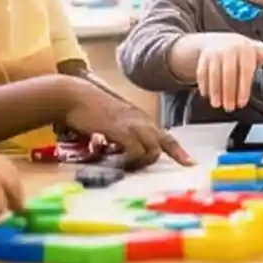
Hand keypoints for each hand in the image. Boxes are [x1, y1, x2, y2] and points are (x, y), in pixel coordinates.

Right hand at [65, 84, 193, 168]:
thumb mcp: (110, 121)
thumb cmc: (87, 108)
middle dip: (173, 156)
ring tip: (127, 166)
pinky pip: (136, 150)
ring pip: (153, 149)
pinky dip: (131, 160)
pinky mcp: (119, 129)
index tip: (189, 163)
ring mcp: (131, 124)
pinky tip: (118, 163)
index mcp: (139, 118)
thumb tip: (120, 152)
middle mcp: (139, 120)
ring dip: (144, 162)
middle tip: (170, 167)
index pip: (165, 136)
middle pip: (165, 141)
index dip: (178, 151)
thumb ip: (120, 135)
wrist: (73, 95)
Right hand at [193, 33, 262, 112]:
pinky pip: (202, 73)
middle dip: (228, 93)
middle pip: (228, 74)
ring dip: (215, 91)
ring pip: (214, 74)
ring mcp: (215, 53)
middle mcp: (229, 49)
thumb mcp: (256, 51)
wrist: (220, 40)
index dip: (243, 88)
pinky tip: (207, 95)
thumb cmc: (241, 51)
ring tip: (217, 103)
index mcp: (245, 49)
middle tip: (230, 107)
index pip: (245, 70)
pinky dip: (204, 85)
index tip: (242, 102)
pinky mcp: (203, 58)